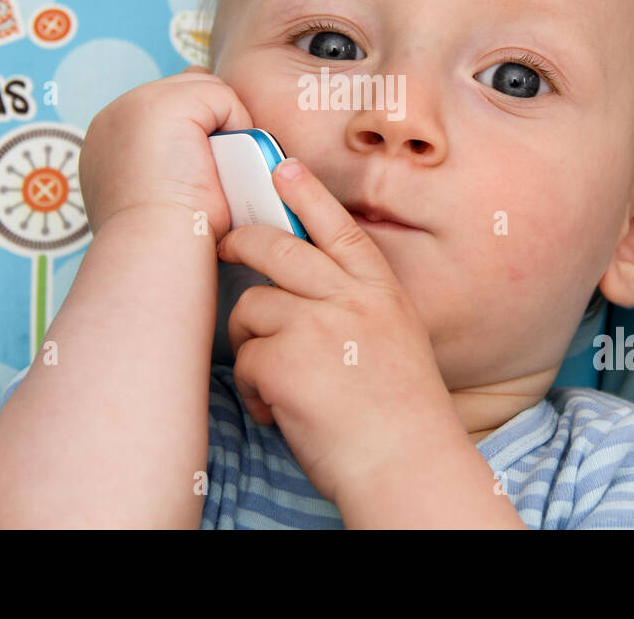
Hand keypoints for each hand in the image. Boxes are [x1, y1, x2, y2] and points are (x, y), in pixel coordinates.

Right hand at [78, 64, 251, 236]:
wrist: (156, 249)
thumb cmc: (167, 242)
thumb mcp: (160, 200)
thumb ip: (172, 166)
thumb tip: (212, 151)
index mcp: (107, 142)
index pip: (164, 108)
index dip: (196, 133)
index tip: (203, 173)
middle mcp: (114, 116)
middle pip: (186, 91)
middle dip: (212, 125)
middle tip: (217, 174)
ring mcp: (135, 102)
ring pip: (205, 92)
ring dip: (225, 128)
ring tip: (222, 171)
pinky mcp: (165, 101)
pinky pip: (221, 96)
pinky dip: (236, 126)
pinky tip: (225, 162)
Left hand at [217, 157, 464, 506]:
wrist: (407, 465)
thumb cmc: (399, 414)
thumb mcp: (392, 338)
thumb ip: (356, 305)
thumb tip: (301, 286)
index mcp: (380, 290)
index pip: (338, 227)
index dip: (306, 192)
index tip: (282, 168)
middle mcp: (349, 297)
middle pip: (276, 247)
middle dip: (241, 242)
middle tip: (227, 247)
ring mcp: (315, 325)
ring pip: (250, 307)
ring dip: (251, 342)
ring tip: (275, 379)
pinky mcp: (283, 361)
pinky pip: (245, 360)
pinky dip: (255, 390)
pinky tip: (280, 411)